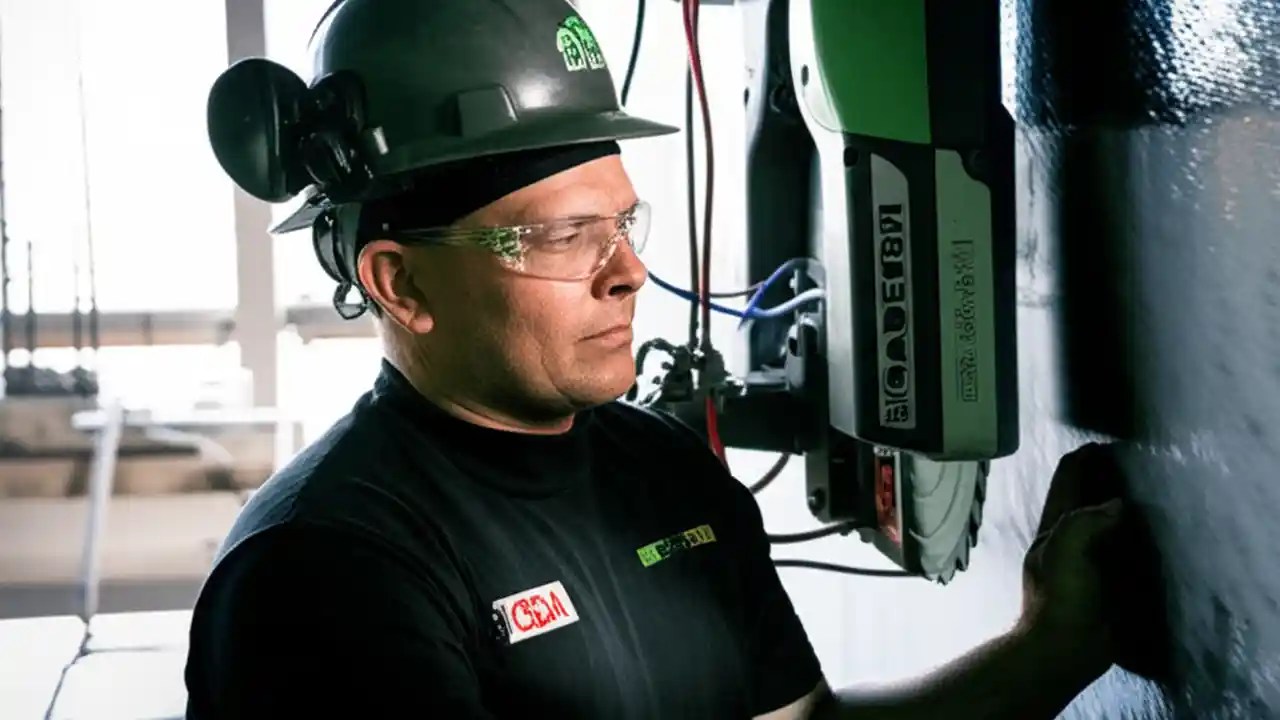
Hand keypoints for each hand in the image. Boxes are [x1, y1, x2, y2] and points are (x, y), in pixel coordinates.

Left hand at [1019, 443, 1125, 672]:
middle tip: (1127, 464)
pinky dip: (1128, 535)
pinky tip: (1144, 532)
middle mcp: (1066, 539)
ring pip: (1099, 522)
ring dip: (1114, 506)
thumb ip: (1085, 520)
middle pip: (1081, 498)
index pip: (1065, 482)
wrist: (1066, 648)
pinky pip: (1117, 549)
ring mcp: (1085, 560)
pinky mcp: (1104, 581)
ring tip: (1140, 491)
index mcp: (1052, 528)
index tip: (1102, 445)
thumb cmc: (1061, 596)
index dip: (1080, 460)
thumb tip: (1117, 504)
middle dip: (1098, 479)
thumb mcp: (1064, 550)